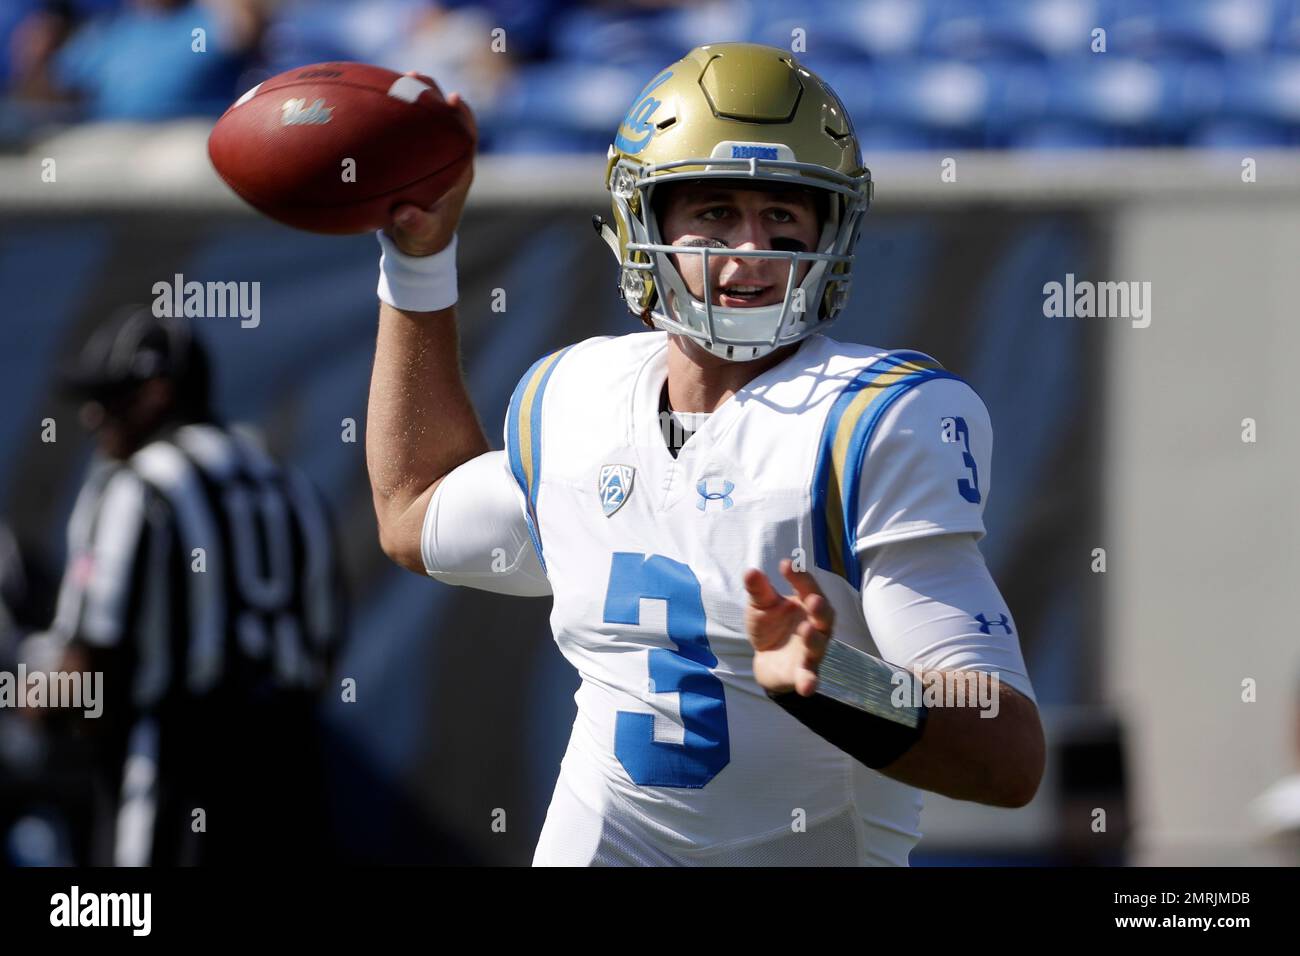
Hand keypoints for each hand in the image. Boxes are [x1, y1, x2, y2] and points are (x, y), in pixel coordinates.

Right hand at [384, 85, 477, 256]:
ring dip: (418, 98)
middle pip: (448, 120)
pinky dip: (400, 114)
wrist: (420, 246)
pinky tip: (379, 99)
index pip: (467, 138)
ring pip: (430, 120)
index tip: (452, 99)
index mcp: (458, 175)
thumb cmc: (423, 239)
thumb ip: (414, 224)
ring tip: (400, 77)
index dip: (463, 117)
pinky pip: (412, 131)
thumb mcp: (418, 234)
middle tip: (416, 76)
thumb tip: (404, 214)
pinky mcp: (417, 159)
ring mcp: (433, 158)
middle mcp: (449, 161)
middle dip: (435, 95)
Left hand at [743, 559, 834, 696]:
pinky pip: (809, 678)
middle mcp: (815, 626)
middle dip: (820, 608)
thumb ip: (759, 591)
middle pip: (825, 616)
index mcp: (806, 604)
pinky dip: (810, 682)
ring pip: (818, 645)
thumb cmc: (770, 625)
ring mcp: (811, 650)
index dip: (800, 577)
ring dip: (814, 639)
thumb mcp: (761, 606)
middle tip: (812, 600)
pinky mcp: (803, 673)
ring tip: (806, 630)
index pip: (808, 587)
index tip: (786, 565)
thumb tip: (750, 571)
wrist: (766, 658)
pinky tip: (808, 687)